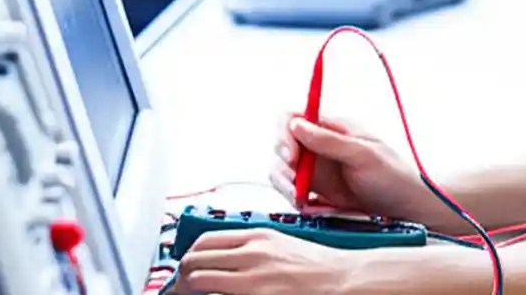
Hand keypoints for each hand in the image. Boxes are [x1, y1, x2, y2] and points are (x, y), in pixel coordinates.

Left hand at [170, 229, 353, 294]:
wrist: (344, 279)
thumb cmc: (319, 265)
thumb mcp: (281, 244)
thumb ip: (251, 248)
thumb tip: (222, 258)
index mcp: (257, 236)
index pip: (204, 242)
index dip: (188, 257)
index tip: (185, 269)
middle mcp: (251, 254)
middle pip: (194, 262)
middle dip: (182, 278)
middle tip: (181, 289)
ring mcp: (253, 279)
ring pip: (199, 282)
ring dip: (189, 291)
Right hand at [270, 114, 433, 221]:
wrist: (408, 209)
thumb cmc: (394, 177)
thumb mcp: (364, 155)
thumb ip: (329, 141)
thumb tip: (295, 124)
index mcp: (332, 128)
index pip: (294, 118)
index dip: (284, 133)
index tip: (289, 156)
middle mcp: (320, 146)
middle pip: (282, 147)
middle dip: (283, 166)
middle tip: (294, 185)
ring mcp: (318, 170)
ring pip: (283, 172)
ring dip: (286, 186)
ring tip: (302, 201)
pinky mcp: (318, 193)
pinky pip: (294, 193)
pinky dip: (296, 201)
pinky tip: (311, 209)